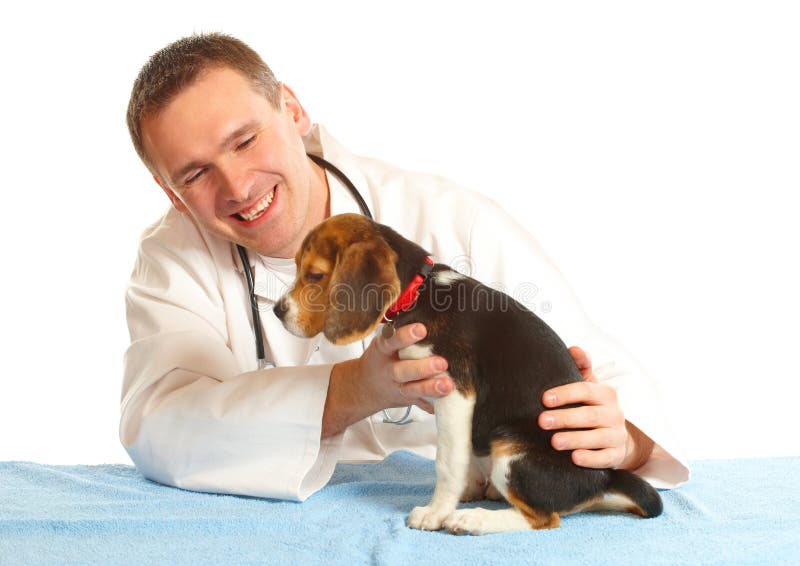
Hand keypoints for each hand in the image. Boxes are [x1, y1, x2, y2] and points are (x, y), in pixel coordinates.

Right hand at [357, 323, 452, 413]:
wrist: (364, 387)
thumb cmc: (381, 358)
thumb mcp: (384, 341)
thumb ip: (400, 331)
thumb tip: (422, 306)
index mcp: (383, 351)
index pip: (391, 341)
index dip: (405, 336)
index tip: (421, 329)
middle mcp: (389, 371)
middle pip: (403, 371)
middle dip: (422, 368)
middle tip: (441, 362)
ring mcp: (397, 388)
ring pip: (413, 390)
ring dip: (430, 387)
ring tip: (447, 384)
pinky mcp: (407, 400)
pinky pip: (420, 404)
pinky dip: (433, 404)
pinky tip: (446, 402)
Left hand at [538, 346, 628, 468]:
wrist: (616, 438)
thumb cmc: (593, 407)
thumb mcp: (589, 386)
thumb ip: (581, 367)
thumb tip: (573, 348)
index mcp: (606, 394)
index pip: (585, 390)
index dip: (565, 394)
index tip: (544, 399)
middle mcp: (614, 414)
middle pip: (589, 415)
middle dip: (564, 418)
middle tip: (542, 421)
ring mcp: (617, 435)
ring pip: (597, 438)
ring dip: (574, 439)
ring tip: (554, 442)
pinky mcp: (617, 455)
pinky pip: (605, 458)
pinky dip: (590, 459)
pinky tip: (575, 458)